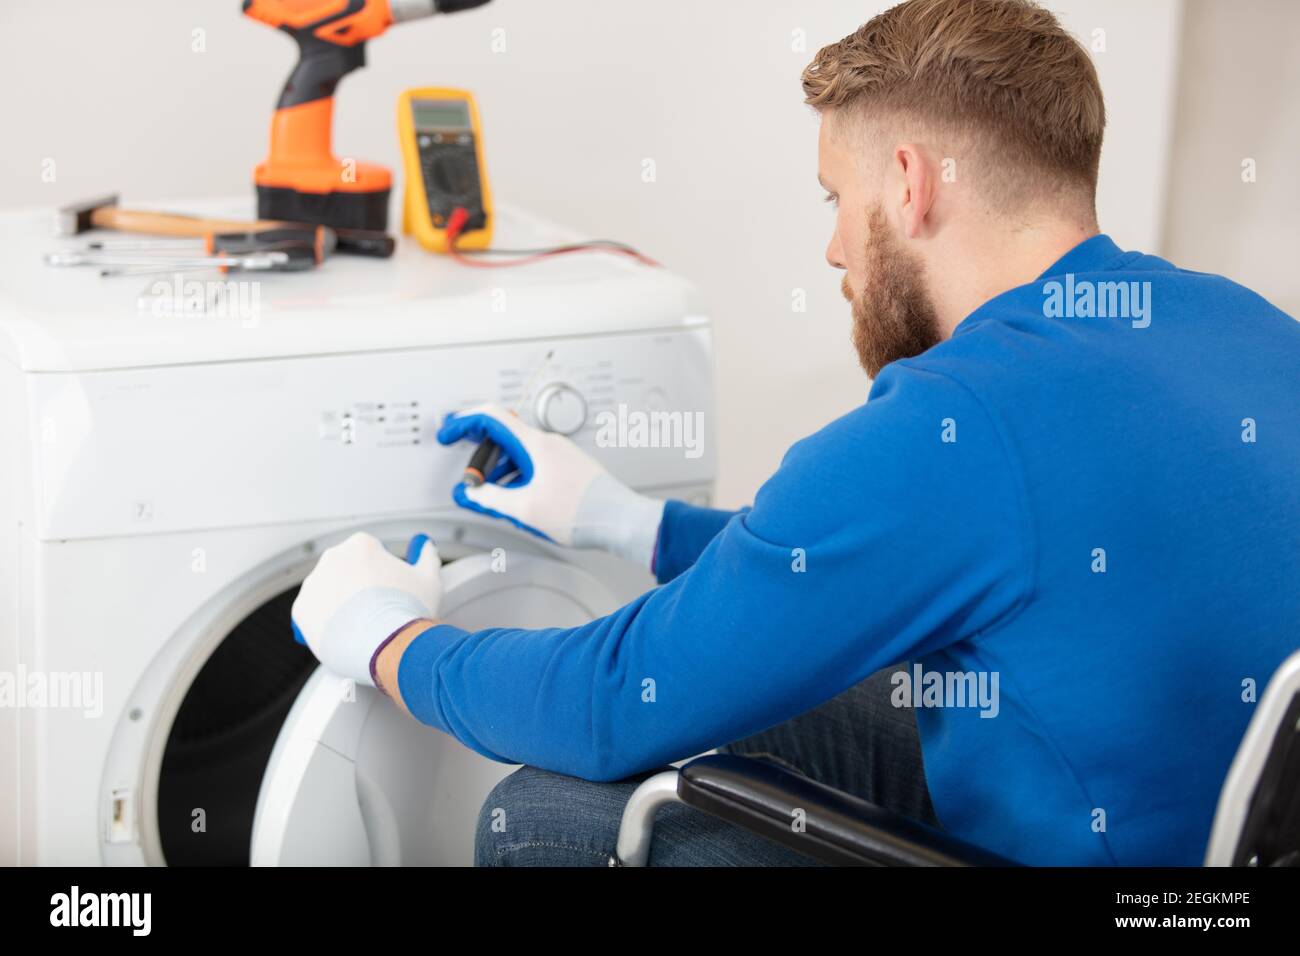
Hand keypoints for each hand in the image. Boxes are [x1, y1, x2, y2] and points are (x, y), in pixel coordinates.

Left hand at [291, 532, 440, 687]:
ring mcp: (314, 584)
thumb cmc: (408, 612)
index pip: (369, 554)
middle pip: (345, 571)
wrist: (387, 645)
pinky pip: (311, 614)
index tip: (388, 591)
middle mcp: (333, 558)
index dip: (382, 574)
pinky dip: (323, 623)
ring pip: (326, 592)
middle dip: (357, 588)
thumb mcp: (429, 579)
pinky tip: (344, 633)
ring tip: (361, 625)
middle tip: (376, 609)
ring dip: (339, 604)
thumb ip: (427, 557)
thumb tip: (426, 548)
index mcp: (361, 545)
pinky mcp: (301, 610)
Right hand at [437, 404, 664, 569]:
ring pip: (517, 454)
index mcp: (536, 445)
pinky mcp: (567, 467)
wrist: (621, 520)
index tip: (448, 434)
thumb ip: (490, 499)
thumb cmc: (584, 513)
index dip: (462, 422)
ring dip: (499, 472)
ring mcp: (559, 454)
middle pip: (502, 437)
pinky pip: (533, 464)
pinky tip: (517, 500)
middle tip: (471, 483)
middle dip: (481, 460)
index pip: (491, 417)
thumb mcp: (525, 510)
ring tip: (495, 498)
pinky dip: (517, 477)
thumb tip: (470, 493)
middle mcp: (548, 443)